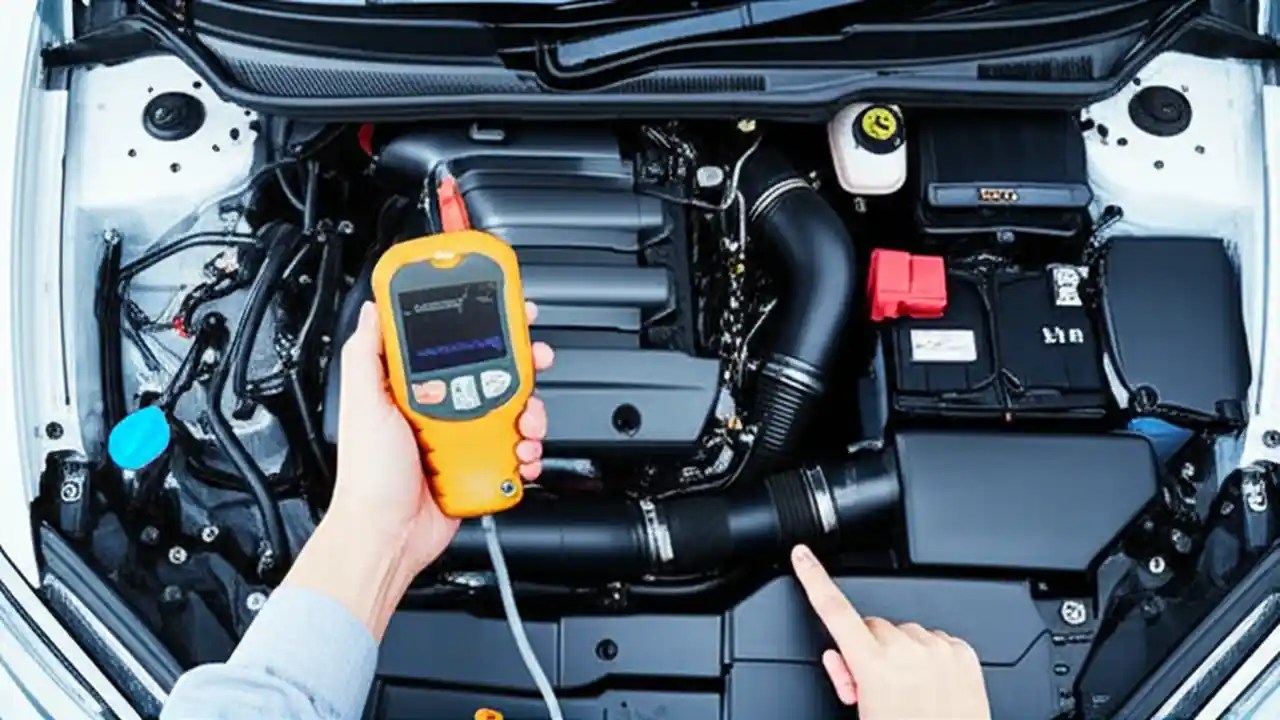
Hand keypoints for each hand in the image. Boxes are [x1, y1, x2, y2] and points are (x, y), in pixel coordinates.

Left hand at [330, 301, 553, 574]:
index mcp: (414, 387)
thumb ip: (366, 354)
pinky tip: (523, 453)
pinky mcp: (479, 465)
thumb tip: (374, 309)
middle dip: (523, 364)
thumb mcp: (361, 403)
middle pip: (494, 373)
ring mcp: (462, 437)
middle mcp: (441, 407)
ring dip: (530, 412)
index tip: (506, 312)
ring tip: (527, 422)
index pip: (454, 344)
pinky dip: (527, 450)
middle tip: (536, 361)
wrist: (386, 534)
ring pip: (511, 410)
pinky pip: (513, 450)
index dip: (483, 326)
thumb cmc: (367, 475)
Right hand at [791, 545, 990, 719]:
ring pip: (905, 632)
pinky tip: (931, 683)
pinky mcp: (963, 653)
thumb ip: (845, 675)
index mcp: (874, 666)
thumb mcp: (862, 712)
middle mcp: (907, 650)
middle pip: (872, 625)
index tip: (803, 555)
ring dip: (902, 652)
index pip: (834, 610)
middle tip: (876, 683)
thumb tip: (841, 655)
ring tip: (910, 687)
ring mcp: (939, 649)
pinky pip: (935, 640)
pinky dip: (930, 656)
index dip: (814, 578)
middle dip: (869, 647)